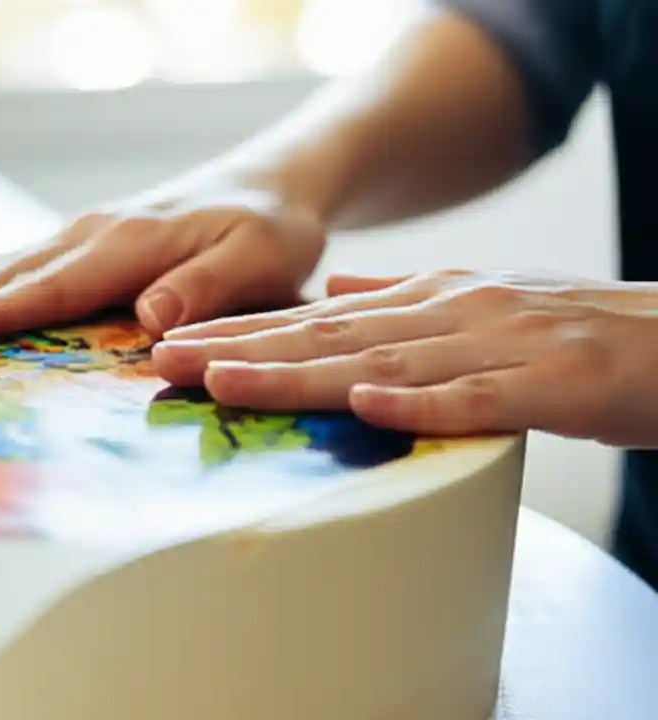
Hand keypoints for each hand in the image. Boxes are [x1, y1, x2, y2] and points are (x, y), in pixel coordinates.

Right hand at [0, 188, 325, 344]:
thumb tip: (149, 318)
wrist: (265, 186)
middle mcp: (84, 237)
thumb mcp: (262, 258)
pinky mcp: (70, 248)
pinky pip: (3, 265)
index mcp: (125, 245)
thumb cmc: (269, 230)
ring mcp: (71, 239)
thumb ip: (208, 286)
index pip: (49, 288)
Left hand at [153, 270, 657, 446]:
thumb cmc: (575, 331)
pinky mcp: (552, 385)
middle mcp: (448, 313)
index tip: (172, 344)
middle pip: (325, 335)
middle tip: (163, 360)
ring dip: (298, 372)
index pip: (313, 318)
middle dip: (239, 348)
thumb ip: (402, 301)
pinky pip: (477, 398)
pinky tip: (366, 406)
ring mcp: (497, 346)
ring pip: (380, 362)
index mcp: (427, 300)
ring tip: (224, 381)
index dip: (240, 330)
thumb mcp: (478, 302)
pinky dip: (420, 402)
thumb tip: (335, 294)